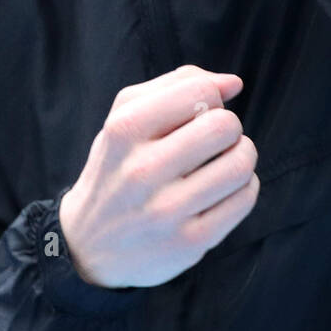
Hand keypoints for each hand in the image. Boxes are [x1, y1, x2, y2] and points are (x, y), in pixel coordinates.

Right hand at [58, 66, 257, 288]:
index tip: (198, 115)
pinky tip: (223, 191)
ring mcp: (165, 210)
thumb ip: (177, 85)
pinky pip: (244, 200)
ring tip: (224, 163)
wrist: (86, 247)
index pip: (200, 91)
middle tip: (214, 142)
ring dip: (242, 157)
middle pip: (225, 126)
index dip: (210, 98)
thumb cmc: (117, 169)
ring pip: (240, 164)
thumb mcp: (126, 117)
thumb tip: (234, 83)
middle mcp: (141, 170)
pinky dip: (244, 188)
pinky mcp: (188, 243)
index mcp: (125, 129)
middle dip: (229, 128)